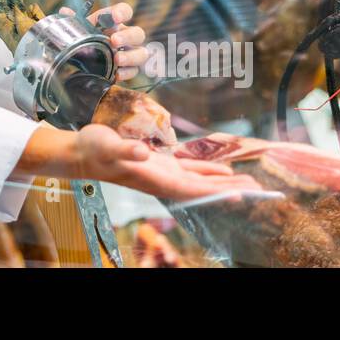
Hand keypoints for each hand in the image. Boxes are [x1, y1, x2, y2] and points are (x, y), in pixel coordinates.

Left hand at [59, 1, 146, 80]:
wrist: (82, 61)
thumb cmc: (85, 39)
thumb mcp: (79, 29)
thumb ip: (73, 20)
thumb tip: (64, 11)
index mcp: (114, 22)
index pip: (125, 11)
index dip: (123, 12)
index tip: (115, 16)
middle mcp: (125, 36)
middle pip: (138, 33)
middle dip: (128, 37)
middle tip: (114, 41)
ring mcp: (129, 53)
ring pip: (141, 53)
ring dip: (131, 56)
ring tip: (117, 59)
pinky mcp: (129, 69)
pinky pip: (135, 71)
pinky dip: (127, 73)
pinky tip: (117, 74)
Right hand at [77, 125, 261, 200]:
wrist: (81, 152)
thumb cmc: (92, 149)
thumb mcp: (107, 146)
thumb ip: (124, 150)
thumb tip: (143, 153)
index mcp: (153, 178)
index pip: (189, 188)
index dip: (214, 191)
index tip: (238, 194)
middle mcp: (162, 180)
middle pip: (202, 188)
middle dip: (229, 189)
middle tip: (258, 189)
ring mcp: (162, 173)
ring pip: (200, 180)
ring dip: (224, 182)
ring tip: (249, 182)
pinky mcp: (161, 164)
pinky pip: (191, 170)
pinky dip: (208, 170)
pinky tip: (223, 169)